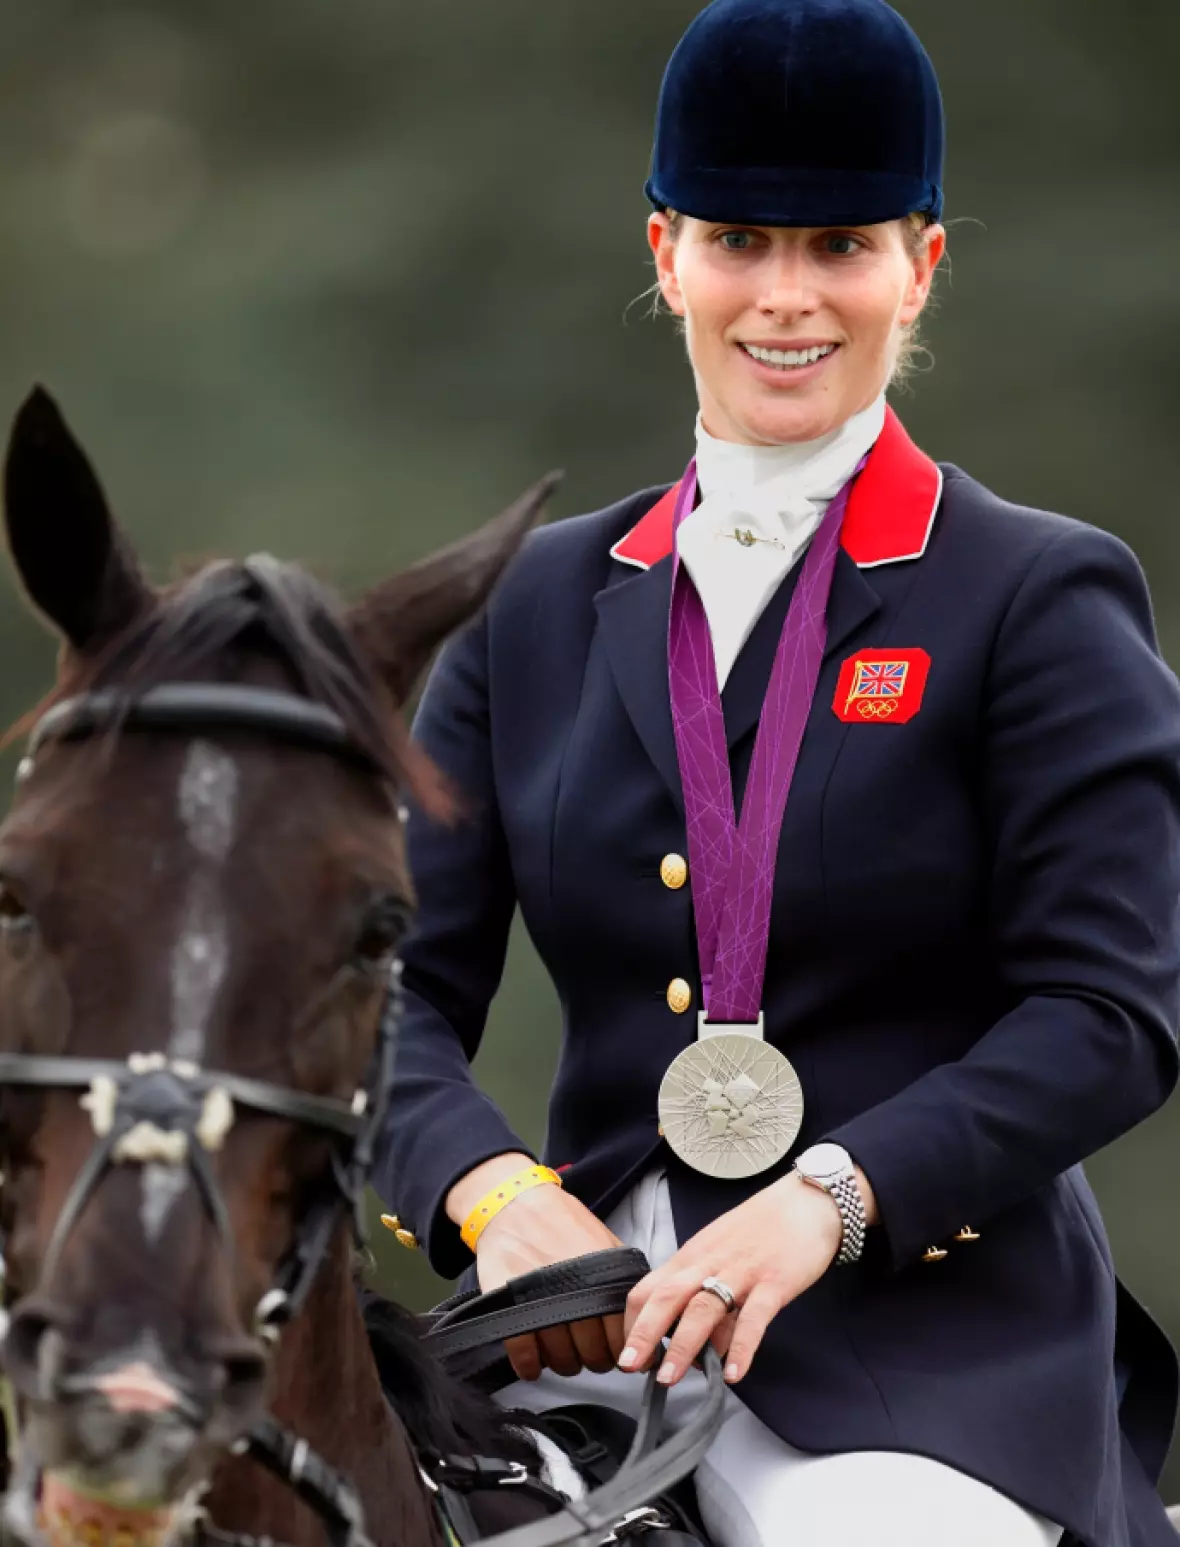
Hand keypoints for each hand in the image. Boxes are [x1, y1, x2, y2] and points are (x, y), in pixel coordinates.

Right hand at [446, 1154, 626, 1381]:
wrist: (514, 1202)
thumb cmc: (562, 1222)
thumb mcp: (606, 1243)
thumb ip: (623, 1279)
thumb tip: (645, 1316)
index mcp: (603, 1280)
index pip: (622, 1337)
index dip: (621, 1350)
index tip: (617, 1354)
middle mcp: (577, 1295)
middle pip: (593, 1355)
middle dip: (593, 1360)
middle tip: (586, 1352)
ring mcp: (543, 1303)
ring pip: (560, 1359)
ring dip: (561, 1364)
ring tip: (559, 1353)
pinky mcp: (511, 1307)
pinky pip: (525, 1354)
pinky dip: (529, 1366)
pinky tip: (532, 1364)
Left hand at [620, 1172, 854, 1386]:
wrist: (807, 1201)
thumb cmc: (761, 1227)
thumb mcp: (720, 1251)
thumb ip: (703, 1291)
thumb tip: (692, 1341)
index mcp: (693, 1255)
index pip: (649, 1287)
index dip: (633, 1321)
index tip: (626, 1353)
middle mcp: (710, 1262)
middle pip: (667, 1296)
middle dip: (644, 1332)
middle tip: (629, 1366)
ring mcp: (742, 1272)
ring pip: (704, 1308)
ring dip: (683, 1345)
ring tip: (669, 1378)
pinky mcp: (775, 1282)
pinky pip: (754, 1318)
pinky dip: (742, 1347)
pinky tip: (734, 1374)